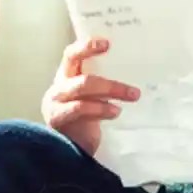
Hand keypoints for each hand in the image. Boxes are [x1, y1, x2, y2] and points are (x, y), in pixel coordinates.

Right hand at [41, 37, 140, 155]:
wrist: (70, 149)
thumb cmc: (86, 118)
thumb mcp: (95, 96)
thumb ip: (104, 83)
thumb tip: (137, 70)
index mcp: (68, 74)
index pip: (73, 54)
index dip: (87, 46)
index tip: (107, 43)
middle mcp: (60, 85)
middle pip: (80, 72)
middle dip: (109, 80)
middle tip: (134, 90)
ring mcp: (56, 101)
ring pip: (82, 86)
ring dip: (110, 90)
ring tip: (131, 97)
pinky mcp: (58, 117)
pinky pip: (80, 108)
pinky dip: (100, 108)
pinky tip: (115, 112)